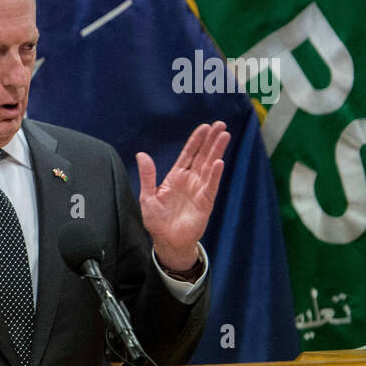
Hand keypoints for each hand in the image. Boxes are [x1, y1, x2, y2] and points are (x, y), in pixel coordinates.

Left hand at [137, 121, 228, 271]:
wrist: (167, 241)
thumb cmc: (157, 220)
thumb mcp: (147, 196)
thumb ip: (147, 176)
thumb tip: (142, 155)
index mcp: (176, 177)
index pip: (188, 154)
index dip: (196, 140)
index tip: (204, 127)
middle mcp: (190, 180)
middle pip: (202, 156)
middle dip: (211, 140)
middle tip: (220, 124)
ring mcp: (199, 190)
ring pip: (209, 166)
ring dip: (216, 151)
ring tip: (224, 136)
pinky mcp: (205, 202)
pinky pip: (211, 186)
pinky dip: (214, 174)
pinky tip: (218, 162)